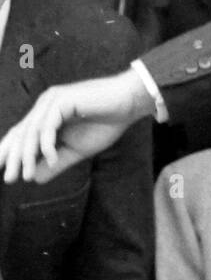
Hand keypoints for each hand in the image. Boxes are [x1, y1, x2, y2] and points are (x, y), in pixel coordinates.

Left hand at [0, 70, 151, 184]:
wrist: (129, 103)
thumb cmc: (106, 123)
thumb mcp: (77, 150)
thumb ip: (56, 162)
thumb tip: (34, 178)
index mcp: (46, 115)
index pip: (22, 135)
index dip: (10, 154)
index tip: (6, 175)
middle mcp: (45, 105)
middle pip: (21, 133)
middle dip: (13, 157)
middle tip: (8, 179)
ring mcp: (52, 101)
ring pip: (32, 131)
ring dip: (27, 155)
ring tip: (25, 175)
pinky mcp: (63, 100)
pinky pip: (49, 126)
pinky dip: (48, 145)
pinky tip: (52, 159)